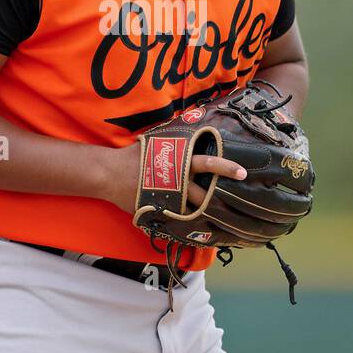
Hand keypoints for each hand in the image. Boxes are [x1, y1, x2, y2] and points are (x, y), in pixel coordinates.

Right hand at [102, 141, 247, 214]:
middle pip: (204, 192)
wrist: (110, 173)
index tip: (242, 172)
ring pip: (193, 208)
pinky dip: (187, 221)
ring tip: (220, 217)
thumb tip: (192, 125)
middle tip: (238, 203)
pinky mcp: (159, 209)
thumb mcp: (158, 142)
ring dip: (205, 211)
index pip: (207, 163)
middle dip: (220, 198)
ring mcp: (169, 197)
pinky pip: (178, 218)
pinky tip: (196, 226)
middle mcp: (177, 180)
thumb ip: (176, 140)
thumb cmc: (134, 155)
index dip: (226, 167)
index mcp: (179, 161)